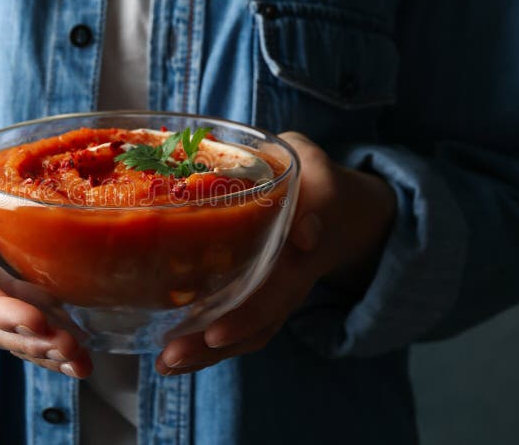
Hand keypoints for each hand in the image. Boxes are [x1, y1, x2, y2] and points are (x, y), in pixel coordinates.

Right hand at [0, 140, 91, 377]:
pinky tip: (76, 357)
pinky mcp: (2, 296)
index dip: (0, 312)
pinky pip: (21, 327)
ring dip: (43, 351)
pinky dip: (47, 344)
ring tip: (81, 363)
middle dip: (30, 341)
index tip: (35, 322)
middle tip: (70, 349)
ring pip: (9, 334)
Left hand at [155, 132, 396, 375]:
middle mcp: (303, 261)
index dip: (282, 252)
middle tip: (177, 349)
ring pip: (259, 326)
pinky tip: (174, 358)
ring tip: (167, 363)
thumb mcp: (304, 154)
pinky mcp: (272, 301)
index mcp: (317, 213)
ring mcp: (290, 287)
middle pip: (271, 302)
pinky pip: (250, 330)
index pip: (300, 242)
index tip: (244, 286)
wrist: (351, 218)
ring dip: (213, 351)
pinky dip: (214, 348)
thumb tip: (220, 155)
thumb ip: (279, 155)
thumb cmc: (314, 178)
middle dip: (228, 328)